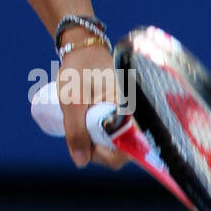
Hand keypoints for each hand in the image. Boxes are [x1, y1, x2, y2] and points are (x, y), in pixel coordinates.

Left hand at [57, 41, 127, 170]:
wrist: (82, 48)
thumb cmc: (78, 69)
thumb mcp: (72, 101)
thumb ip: (76, 131)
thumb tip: (81, 161)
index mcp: (132, 111)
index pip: (129, 150)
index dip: (105, 155)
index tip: (84, 145)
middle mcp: (137, 115)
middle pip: (123, 150)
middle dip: (98, 149)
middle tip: (77, 132)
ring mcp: (131, 115)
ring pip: (118, 142)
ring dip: (97, 141)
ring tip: (81, 124)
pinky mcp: (123, 112)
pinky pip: (116, 133)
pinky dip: (100, 134)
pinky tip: (87, 125)